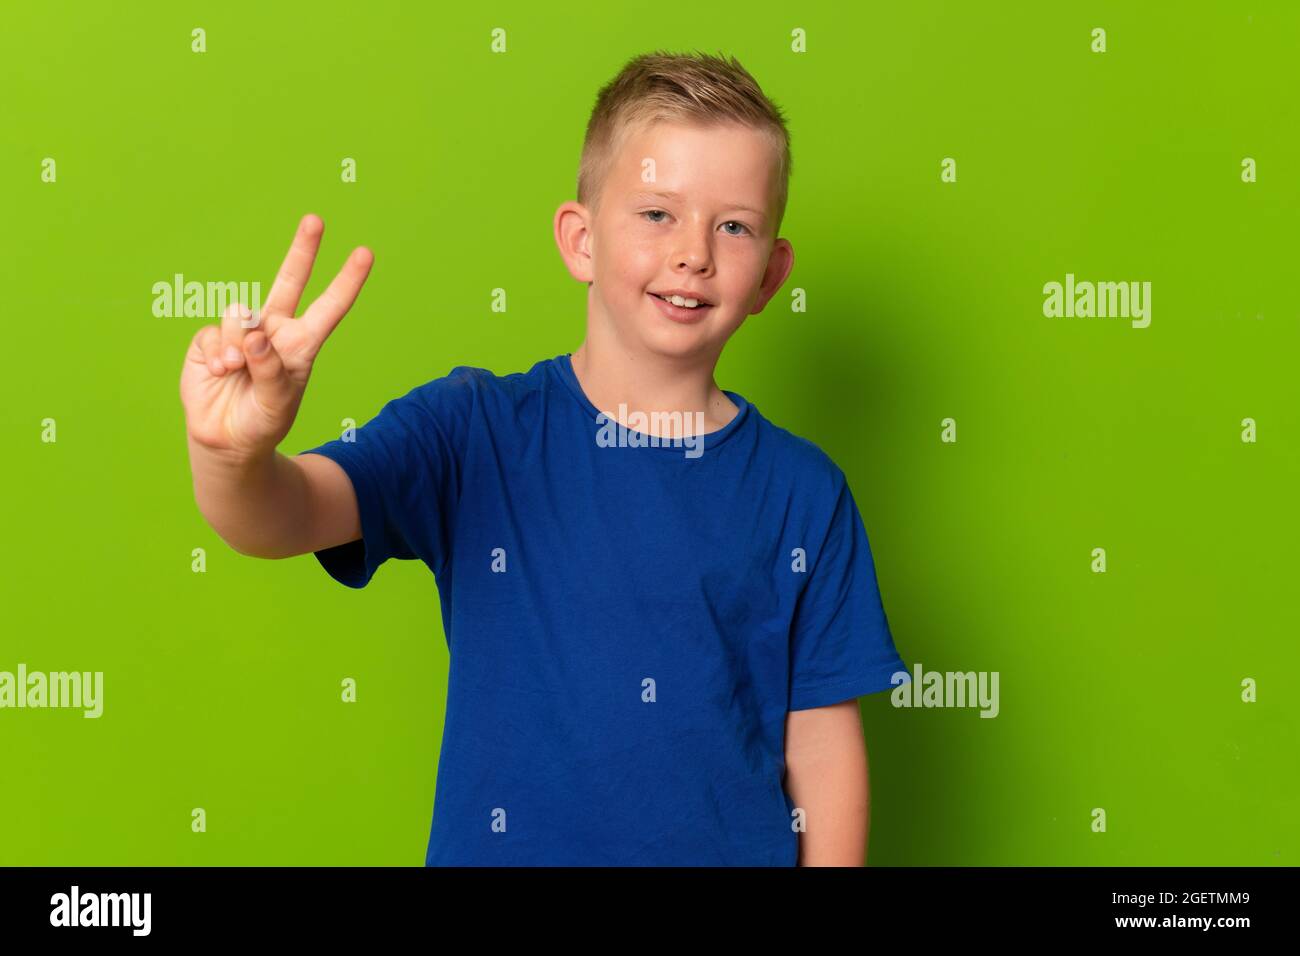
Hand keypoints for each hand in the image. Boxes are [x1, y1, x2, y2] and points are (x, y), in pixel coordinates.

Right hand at [180, 214, 372, 459]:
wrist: (228, 439)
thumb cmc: (263, 421)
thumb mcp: (277, 403)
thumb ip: (270, 370)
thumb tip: (254, 334)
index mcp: (302, 344)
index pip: (329, 308)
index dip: (347, 281)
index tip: (365, 253)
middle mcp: (275, 330)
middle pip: (289, 282)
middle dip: (302, 250)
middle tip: (315, 220)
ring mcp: (243, 332)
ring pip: (241, 314)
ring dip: (239, 345)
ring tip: (237, 372)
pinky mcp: (212, 338)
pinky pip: (214, 332)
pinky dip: (218, 353)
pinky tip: (221, 372)